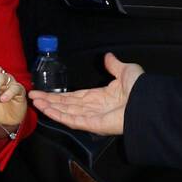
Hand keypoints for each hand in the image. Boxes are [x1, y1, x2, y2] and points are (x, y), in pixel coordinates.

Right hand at [28, 51, 144, 135]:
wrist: (149, 102)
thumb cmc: (141, 89)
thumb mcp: (126, 71)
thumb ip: (114, 65)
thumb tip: (107, 56)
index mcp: (99, 97)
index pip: (74, 97)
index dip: (58, 95)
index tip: (45, 92)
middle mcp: (93, 108)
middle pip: (65, 105)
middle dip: (48, 101)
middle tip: (32, 96)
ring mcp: (91, 118)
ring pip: (65, 112)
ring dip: (49, 107)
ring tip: (34, 102)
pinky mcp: (92, 124)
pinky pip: (72, 120)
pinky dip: (58, 115)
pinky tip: (46, 109)